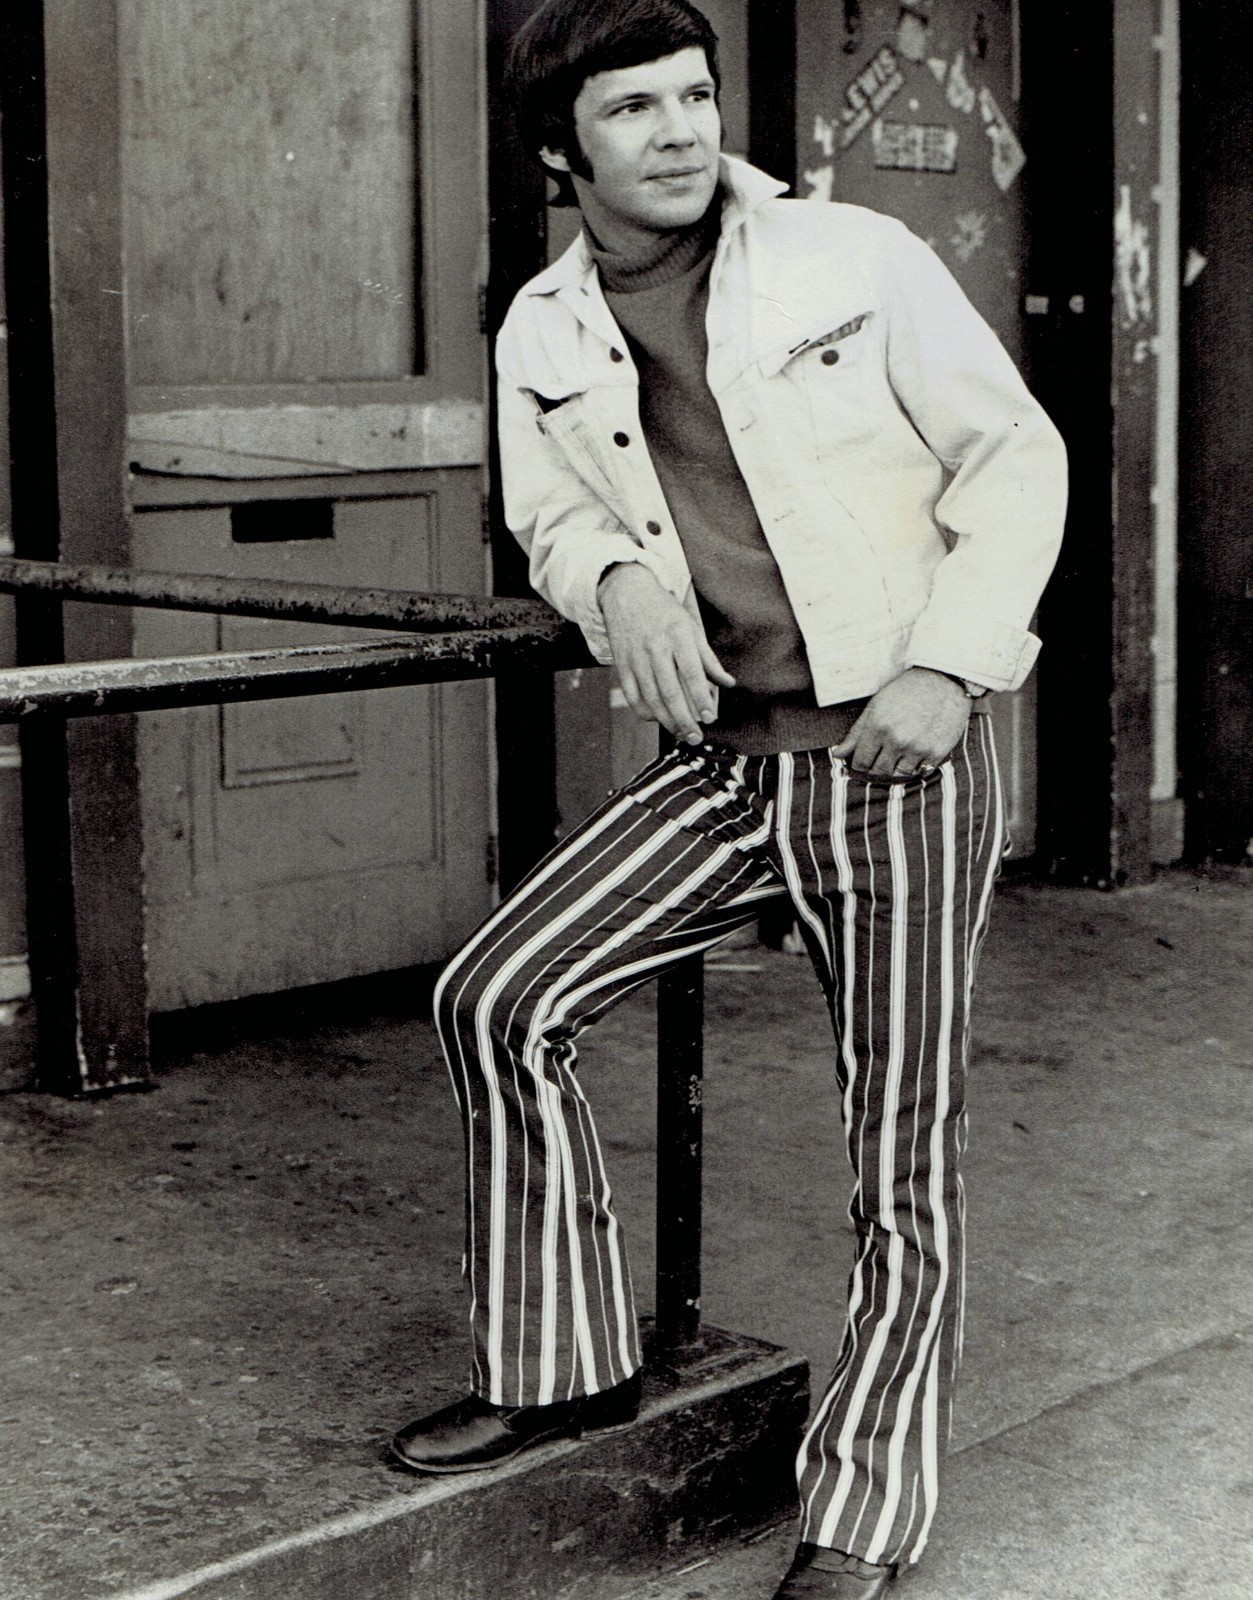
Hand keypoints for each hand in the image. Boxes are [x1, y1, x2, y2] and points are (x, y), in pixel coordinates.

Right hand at [598, 564, 735, 743]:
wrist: (626, 592)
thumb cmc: (663, 611)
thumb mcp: (690, 626)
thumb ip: (708, 658)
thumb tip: (728, 683)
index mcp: (678, 635)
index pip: (692, 673)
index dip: (701, 699)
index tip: (710, 718)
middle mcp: (655, 647)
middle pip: (670, 692)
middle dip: (685, 719)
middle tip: (696, 737)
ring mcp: (636, 657)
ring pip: (651, 698)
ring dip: (667, 721)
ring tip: (681, 733)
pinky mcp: (621, 664)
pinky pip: (632, 696)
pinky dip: (645, 712)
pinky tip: (658, 719)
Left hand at [831, 667, 970, 777]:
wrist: (943, 681)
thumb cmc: (906, 691)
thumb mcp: (876, 706)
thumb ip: (856, 733)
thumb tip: (837, 755)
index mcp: (878, 727)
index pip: (861, 762)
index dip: (860, 764)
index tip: (864, 761)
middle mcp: (897, 740)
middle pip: (878, 772)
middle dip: (876, 767)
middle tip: (881, 758)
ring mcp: (917, 748)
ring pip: (899, 774)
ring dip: (896, 768)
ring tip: (899, 753)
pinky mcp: (936, 753)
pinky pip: (920, 771)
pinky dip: (916, 766)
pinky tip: (916, 751)